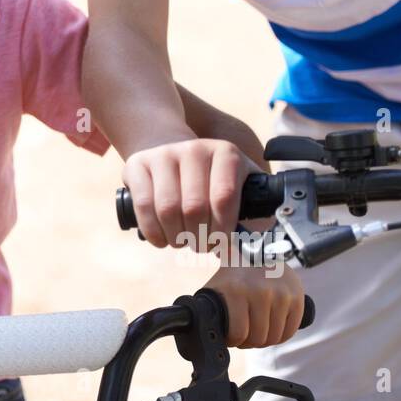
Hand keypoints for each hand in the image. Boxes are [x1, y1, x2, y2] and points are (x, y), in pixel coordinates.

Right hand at [123, 138, 262, 248]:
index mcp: (226, 154)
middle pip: (194, 207)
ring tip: (181, 241)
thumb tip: (262, 251)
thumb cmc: (212, 182)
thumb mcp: (239, 188)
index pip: (224, 197)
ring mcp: (163, 154)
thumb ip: (255, 217)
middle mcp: (194, 148)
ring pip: (167, 208)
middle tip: (200, 245)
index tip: (221, 245)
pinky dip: (153, 231)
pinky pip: (143, 205)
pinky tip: (161, 238)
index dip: (222, 230)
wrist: (173, 154)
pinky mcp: (137, 164)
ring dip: (175, 237)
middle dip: (198, 238)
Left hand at [203, 263, 305, 347]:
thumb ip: (208, 308)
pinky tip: (272, 328)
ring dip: (266, 340)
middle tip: (245, 336)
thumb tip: (195, 329)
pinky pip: (290, 331)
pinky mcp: (297, 297)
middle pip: (258, 338)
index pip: (239, 334)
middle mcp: (260, 291)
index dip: (234, 341)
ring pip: (275, 337)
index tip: (232, 337)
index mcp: (236, 290)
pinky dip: (281, 335)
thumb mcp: (216, 287)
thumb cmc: (234, 275)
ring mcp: (281, 294)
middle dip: (250, 342)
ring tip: (257, 331)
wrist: (259, 250)